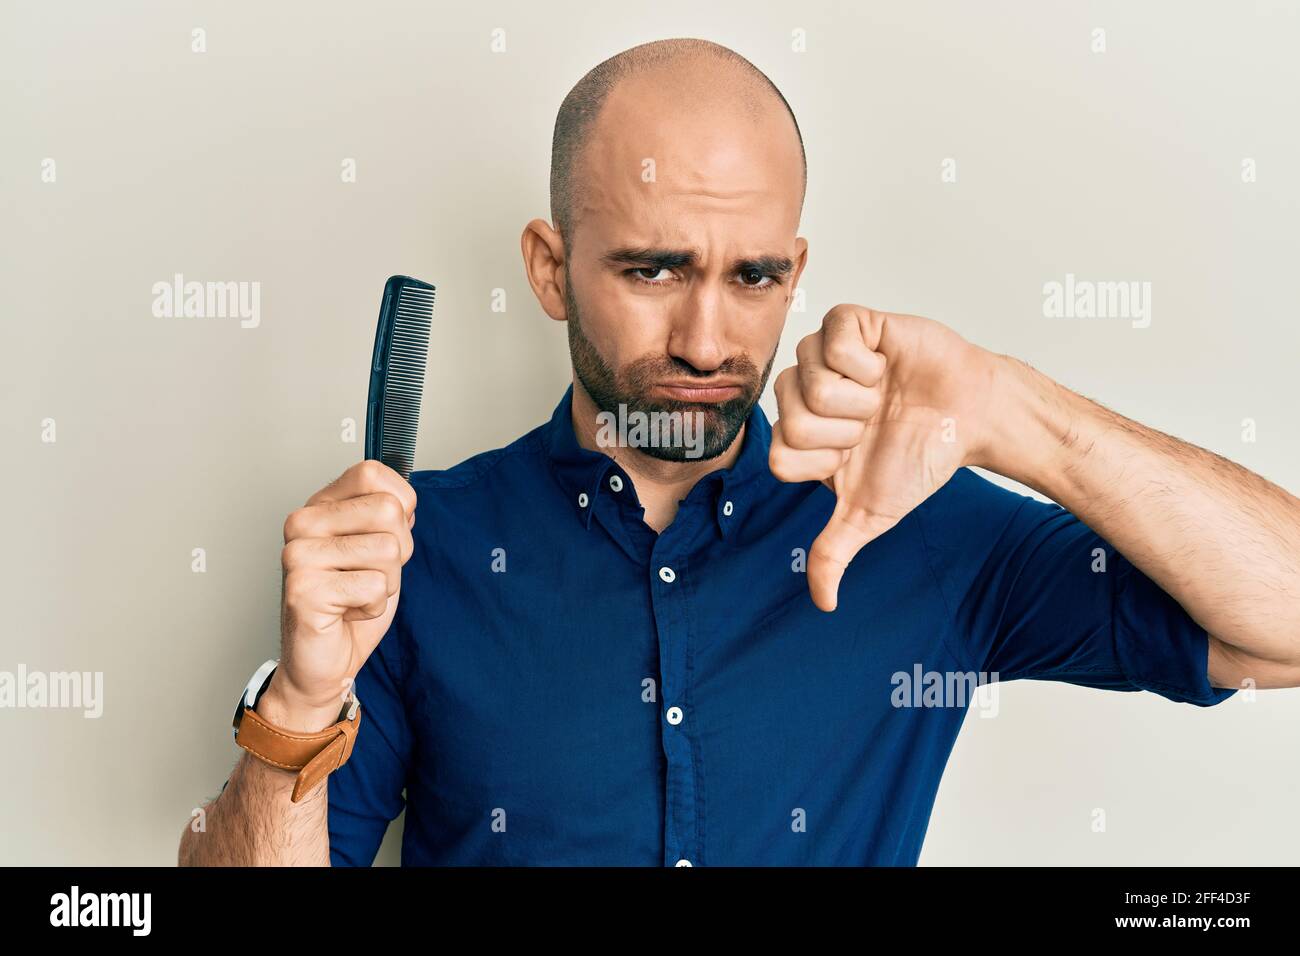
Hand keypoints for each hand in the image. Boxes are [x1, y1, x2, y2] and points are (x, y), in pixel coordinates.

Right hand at [268, 460, 416, 724]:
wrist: (324, 660)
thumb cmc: (351, 604)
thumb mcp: (379, 549)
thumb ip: (390, 517)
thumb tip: (404, 501)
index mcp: (320, 505)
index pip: (372, 473)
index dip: (399, 504)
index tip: (385, 535)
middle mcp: (303, 523)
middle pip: (388, 511)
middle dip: (397, 551)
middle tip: (368, 575)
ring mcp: (299, 555)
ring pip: (387, 550)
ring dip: (386, 583)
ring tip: (356, 595)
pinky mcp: (303, 589)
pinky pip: (375, 587)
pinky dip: (373, 606)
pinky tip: (347, 611)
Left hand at [769, 303, 995, 610]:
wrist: (972, 418)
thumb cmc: (920, 458)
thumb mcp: (871, 513)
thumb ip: (834, 551)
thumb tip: (823, 604)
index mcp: (800, 434)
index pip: (778, 455)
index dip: (824, 461)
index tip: (855, 455)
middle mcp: (803, 393)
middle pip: (790, 421)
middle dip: (844, 432)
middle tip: (873, 423)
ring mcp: (823, 356)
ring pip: (809, 382)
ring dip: (859, 398)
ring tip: (881, 395)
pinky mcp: (849, 323)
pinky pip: (832, 340)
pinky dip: (866, 362)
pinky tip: (884, 366)